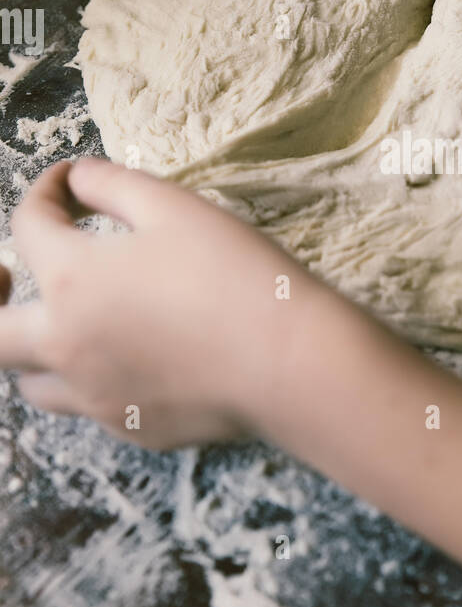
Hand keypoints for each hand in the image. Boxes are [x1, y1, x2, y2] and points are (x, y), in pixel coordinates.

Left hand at [0, 158, 317, 446]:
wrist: (290, 362)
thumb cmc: (236, 275)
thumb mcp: (174, 207)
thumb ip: (111, 184)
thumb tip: (77, 178)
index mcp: (70, 282)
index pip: (26, 227)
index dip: (45, 192)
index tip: (69, 182)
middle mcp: (66, 346)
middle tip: (14, 273)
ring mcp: (96, 396)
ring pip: (29, 382)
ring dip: (35, 349)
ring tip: (69, 324)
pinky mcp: (132, 428)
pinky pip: (89, 407)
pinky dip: (91, 380)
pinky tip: (131, 358)